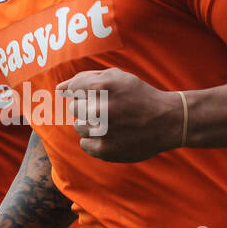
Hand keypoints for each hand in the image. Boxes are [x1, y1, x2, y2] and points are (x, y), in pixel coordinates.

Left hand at [57, 68, 182, 162]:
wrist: (167, 121)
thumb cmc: (139, 96)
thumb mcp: (118, 77)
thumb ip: (86, 78)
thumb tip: (59, 89)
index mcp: (101, 86)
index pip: (73, 88)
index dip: (83, 92)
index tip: (96, 96)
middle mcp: (99, 108)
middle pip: (74, 108)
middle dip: (88, 107)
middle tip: (108, 110)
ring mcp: (101, 131)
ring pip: (78, 127)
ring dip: (91, 124)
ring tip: (111, 123)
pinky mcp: (105, 150)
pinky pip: (85, 144)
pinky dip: (94, 141)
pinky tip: (110, 135)